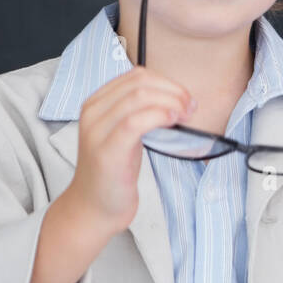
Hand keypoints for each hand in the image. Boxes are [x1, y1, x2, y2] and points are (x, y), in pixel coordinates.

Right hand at [66, 67, 193, 235]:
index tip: (184, 97)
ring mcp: (97, 131)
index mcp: (96, 102)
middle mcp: (92, 112)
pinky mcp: (106, 151)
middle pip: (139, 83)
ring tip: (185, 116)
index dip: (166, 82)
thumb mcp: (124, 131)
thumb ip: (139, 110)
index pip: (136, 76)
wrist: (94, 207)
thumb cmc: (114, 169)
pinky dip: (159, 116)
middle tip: (189, 107)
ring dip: (170, 102)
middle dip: (172, 91)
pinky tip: (172, 122)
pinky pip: (135, 121)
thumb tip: (175, 95)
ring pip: (139, 97)